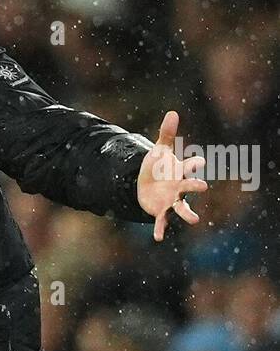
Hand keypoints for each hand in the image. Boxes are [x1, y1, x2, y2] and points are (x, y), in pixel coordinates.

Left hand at [136, 110, 208, 241]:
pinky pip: (163, 221)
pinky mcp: (162, 211)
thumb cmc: (158, 167)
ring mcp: (172, 201)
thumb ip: (167, 133)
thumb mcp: (160, 150)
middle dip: (195, 186)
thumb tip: (172, 112)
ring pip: (182, 208)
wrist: (147, 184)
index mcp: (180, 171)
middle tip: (203, 187)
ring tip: (196, 220)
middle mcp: (180, 187)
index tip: (199, 161)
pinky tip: (158, 237)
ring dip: (188, 213)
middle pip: (189, 187)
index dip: (194, 163)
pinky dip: (161, 229)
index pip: (190, 166)